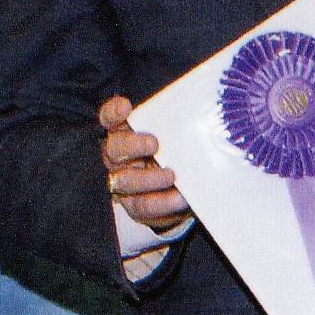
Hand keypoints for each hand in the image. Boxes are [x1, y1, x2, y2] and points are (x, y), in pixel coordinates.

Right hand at [96, 96, 192, 234]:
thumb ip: (179, 129)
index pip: (109, 120)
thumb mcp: (178, 141)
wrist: (185, 196)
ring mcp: (124, 184)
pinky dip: (163, 202)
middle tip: (154, 143)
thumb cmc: (178, 159)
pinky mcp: (136, 207)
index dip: (112, 113)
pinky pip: (144, 206)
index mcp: (125, 136)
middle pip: (113, 149)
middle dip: (132, 145)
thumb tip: (205, 113)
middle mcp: (119, 159)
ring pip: (124, 180)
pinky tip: (180, 198)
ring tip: (171, 175)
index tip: (126, 107)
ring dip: (148, 178)